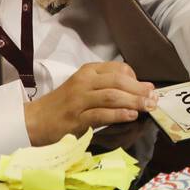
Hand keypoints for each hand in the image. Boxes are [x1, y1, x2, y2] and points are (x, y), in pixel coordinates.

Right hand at [23, 61, 156, 145]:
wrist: (34, 120)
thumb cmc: (63, 105)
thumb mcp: (84, 87)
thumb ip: (106, 86)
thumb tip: (137, 90)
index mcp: (88, 71)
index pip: (118, 68)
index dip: (136, 78)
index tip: (147, 88)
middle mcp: (84, 82)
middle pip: (118, 81)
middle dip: (140, 89)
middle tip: (154, 98)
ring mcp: (79, 100)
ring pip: (112, 96)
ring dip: (134, 101)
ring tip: (149, 107)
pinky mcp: (76, 119)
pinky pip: (101, 114)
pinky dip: (119, 114)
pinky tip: (131, 116)